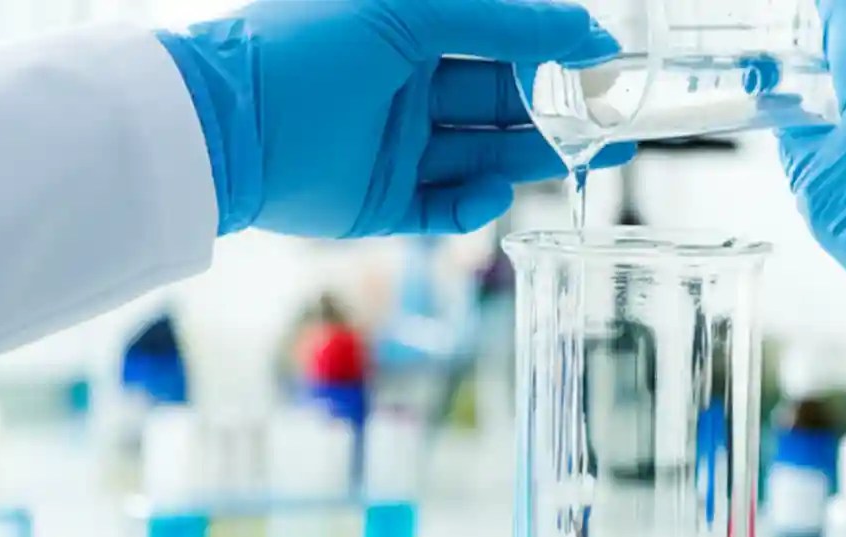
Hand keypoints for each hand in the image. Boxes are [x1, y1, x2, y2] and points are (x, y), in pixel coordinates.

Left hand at [160, 0, 632, 238]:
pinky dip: (477, 205)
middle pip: (504, 103)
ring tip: (597, 157)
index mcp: (411, 33)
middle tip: (619, 123)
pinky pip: (448, 209)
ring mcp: (398, 150)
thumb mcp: (412, 10)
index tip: (611, 56)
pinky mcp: (384, 205)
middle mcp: (408, 91)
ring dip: (541, 159)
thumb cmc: (309, 45)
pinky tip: (492, 192)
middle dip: (563, 112)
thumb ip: (503, 18)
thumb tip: (586, 27)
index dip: (556, 48)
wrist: (226, 124)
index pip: (501, 41)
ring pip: (487, 156)